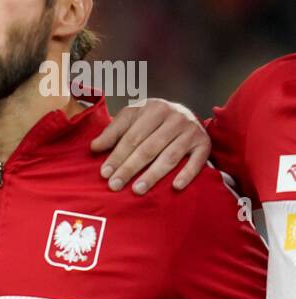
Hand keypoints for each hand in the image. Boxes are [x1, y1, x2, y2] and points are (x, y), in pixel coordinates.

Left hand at [90, 99, 209, 192]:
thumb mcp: (132, 117)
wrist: (186, 114)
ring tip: (137, 190)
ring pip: (169, 156)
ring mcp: (191, 130)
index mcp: (154, 108)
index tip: (104, 173)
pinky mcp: (204, 143)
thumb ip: (113, 131)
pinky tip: (175, 187)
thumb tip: (94, 147)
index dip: (117, 156)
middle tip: (115, 186)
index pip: (132, 137)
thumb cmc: (152, 120)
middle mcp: (175, 117)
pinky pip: (196, 161)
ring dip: (153, 175)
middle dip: (130, 168)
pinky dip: (187, 174)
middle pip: (148, 148)